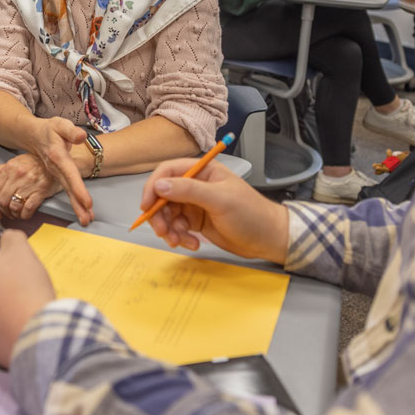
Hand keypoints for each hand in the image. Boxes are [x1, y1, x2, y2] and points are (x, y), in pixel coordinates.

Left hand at [0, 153, 61, 219]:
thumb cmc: (35, 163)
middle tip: (6, 213)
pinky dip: (24, 214)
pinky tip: (25, 213)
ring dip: (14, 214)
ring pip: (14, 206)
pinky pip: (28, 208)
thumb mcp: (13, 163)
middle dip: (3, 210)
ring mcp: (30, 184)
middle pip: (2, 200)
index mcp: (10, 169)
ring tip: (16, 213)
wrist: (56, 160)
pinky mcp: (41, 191)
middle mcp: (18, 176)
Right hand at [21, 117, 92, 223]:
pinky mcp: (57, 178)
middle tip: (86, 219)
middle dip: (78, 204)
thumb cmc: (49, 130)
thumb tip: (81, 136)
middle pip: (68, 189)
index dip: (78, 188)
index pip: (70, 174)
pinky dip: (74, 203)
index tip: (87, 201)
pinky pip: (66, 192)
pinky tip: (82, 211)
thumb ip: (71, 131)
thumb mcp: (60, 125)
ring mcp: (56, 175)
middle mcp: (56, 169)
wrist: (34, 136)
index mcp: (58, 156)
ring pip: (67, 193)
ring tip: (86, 220)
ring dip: (77, 207)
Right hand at [140, 158, 289, 262]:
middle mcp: (196, 186)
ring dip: (169, 229)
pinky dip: (179, 237)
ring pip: (168, 214)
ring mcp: (195, 204)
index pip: (168, 172)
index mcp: (202, 171)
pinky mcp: (196, 222)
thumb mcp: (220, 200)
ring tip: (179, 241)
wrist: (268, 239)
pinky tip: (192, 243)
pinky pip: (177, 227)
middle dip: (160, 214)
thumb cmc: (251, 214)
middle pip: (163, 195)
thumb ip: (189, 190)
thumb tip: (159, 185)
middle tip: (163, 230)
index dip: (153, 187)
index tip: (147, 206)